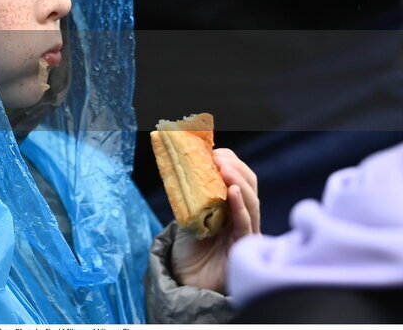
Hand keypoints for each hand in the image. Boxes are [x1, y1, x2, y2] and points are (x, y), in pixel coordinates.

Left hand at [170, 148, 260, 292]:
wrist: (186, 280)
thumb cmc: (188, 248)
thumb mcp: (188, 214)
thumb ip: (190, 193)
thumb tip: (180, 162)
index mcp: (232, 207)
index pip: (240, 179)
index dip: (231, 162)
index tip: (213, 152)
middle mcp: (243, 218)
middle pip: (249, 187)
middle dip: (236, 168)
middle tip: (217, 158)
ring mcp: (246, 233)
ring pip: (251, 202)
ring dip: (238, 182)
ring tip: (224, 168)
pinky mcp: (244, 249)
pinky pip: (246, 224)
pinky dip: (240, 206)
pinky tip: (232, 192)